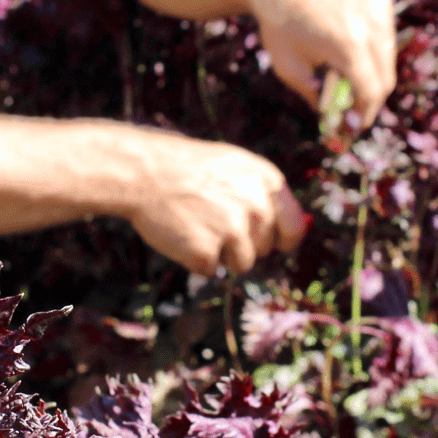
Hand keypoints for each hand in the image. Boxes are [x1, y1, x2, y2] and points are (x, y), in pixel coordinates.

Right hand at [121, 129, 307, 274]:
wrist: (144, 172)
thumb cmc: (187, 168)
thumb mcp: (235, 167)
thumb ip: (262, 195)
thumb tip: (289, 231)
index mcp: (268, 182)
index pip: (293, 227)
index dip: (283, 241)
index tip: (276, 246)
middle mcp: (257, 207)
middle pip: (263, 248)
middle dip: (240, 243)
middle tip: (210, 219)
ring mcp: (233, 231)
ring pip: (241, 264)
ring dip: (220, 253)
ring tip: (195, 225)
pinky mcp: (207, 251)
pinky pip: (209, 270)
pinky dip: (194, 259)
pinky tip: (181, 233)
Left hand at [250, 0, 396, 128]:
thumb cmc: (281, 27)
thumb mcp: (290, 70)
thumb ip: (314, 97)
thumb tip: (332, 118)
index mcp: (348, 45)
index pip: (371, 91)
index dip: (365, 113)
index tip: (356, 125)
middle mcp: (370, 26)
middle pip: (385, 78)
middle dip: (371, 99)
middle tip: (355, 112)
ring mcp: (379, 10)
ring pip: (389, 59)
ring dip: (373, 76)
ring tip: (349, 83)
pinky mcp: (381, 1)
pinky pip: (386, 38)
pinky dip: (374, 52)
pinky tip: (352, 54)